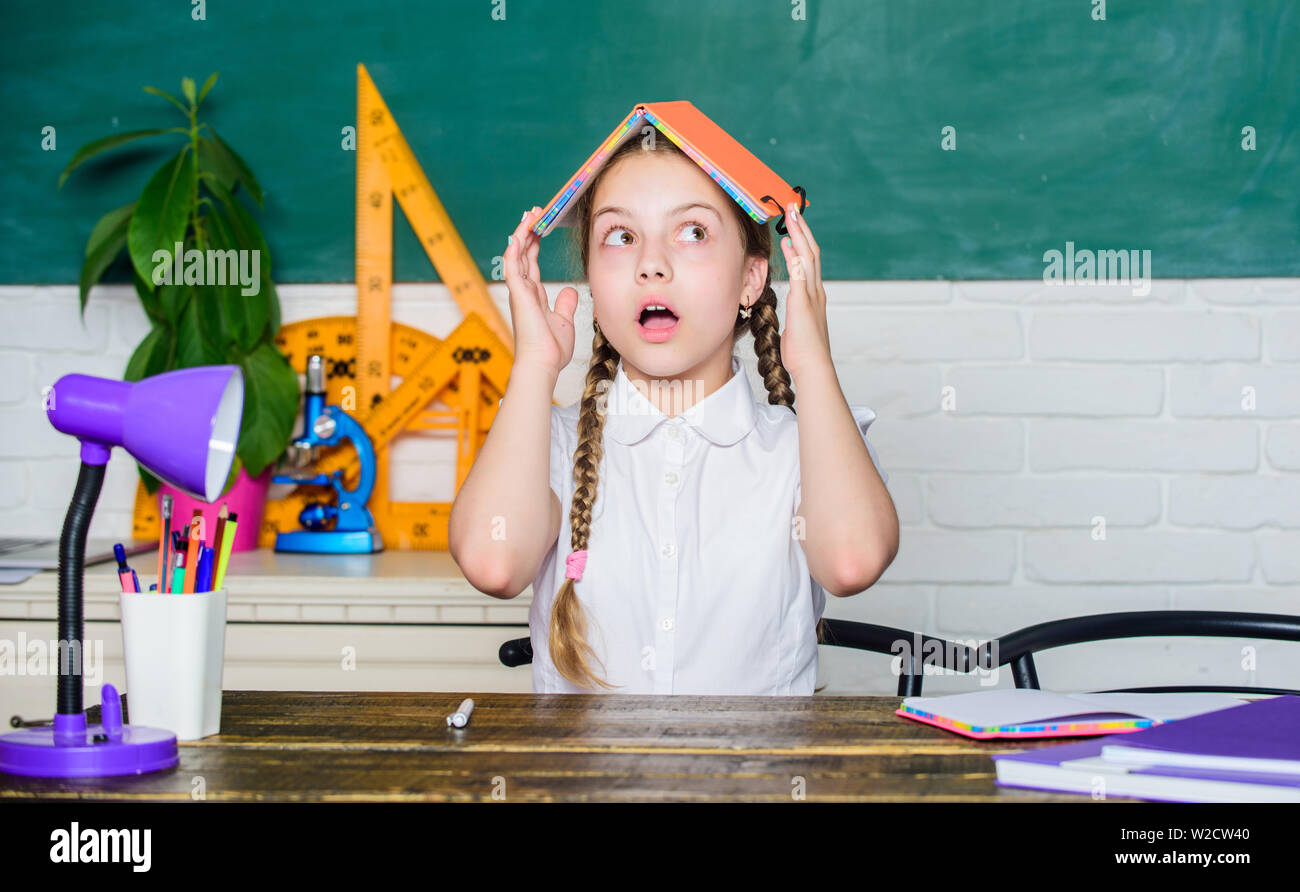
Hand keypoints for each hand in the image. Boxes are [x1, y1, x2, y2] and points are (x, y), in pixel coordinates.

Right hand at [504, 206, 578, 376]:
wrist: (543, 363)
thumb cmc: (550, 349)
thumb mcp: (563, 321)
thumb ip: (565, 304)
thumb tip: (570, 291)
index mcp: (533, 295)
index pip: (531, 262)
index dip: (534, 243)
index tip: (540, 226)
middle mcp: (524, 290)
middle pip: (523, 253)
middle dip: (528, 231)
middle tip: (535, 212)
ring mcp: (519, 291)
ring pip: (516, 254)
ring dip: (522, 232)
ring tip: (530, 214)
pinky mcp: (518, 294)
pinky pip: (513, 265)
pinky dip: (515, 248)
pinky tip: (519, 232)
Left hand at [778, 201, 832, 381]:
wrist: (813, 366)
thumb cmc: (803, 351)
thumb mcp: (798, 323)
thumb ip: (797, 308)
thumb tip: (793, 300)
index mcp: (814, 294)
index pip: (809, 259)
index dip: (802, 239)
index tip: (794, 222)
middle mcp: (816, 290)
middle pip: (811, 251)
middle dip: (801, 228)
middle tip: (793, 207)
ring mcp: (811, 295)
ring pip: (808, 256)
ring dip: (799, 234)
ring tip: (791, 215)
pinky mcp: (803, 303)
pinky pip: (801, 274)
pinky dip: (796, 257)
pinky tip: (788, 243)